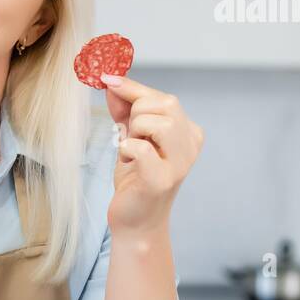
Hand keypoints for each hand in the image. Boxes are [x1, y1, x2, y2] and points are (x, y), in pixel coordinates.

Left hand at [101, 74, 203, 236]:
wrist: (135, 219)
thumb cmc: (134, 177)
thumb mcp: (130, 136)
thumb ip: (124, 108)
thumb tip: (112, 81)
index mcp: (189, 131)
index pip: (163, 97)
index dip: (132, 88)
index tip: (107, 80)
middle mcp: (191, 144)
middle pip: (163, 104)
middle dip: (136, 114)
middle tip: (130, 138)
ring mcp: (180, 162)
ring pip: (154, 122)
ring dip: (133, 133)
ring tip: (132, 153)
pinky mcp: (162, 179)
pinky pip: (139, 147)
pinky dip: (127, 150)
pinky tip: (130, 164)